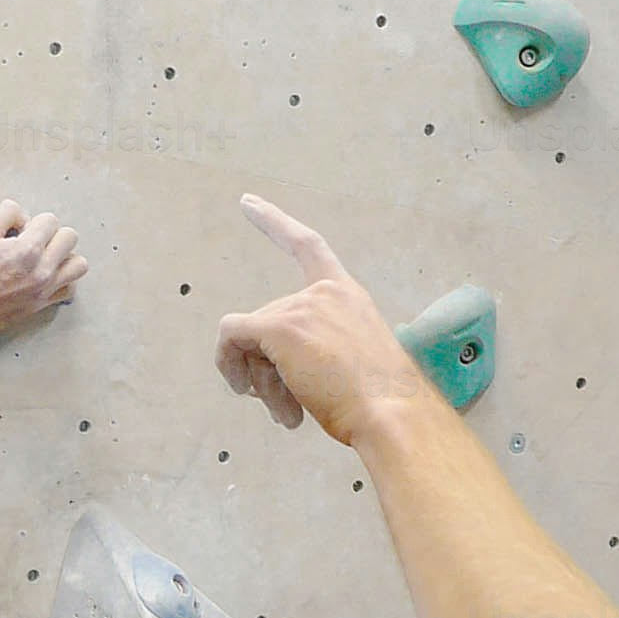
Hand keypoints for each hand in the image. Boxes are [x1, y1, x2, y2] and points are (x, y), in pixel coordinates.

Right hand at [0, 197, 85, 333]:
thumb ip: (6, 214)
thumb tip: (24, 216)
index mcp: (27, 250)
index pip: (51, 220)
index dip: (34, 222)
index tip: (21, 231)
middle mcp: (42, 270)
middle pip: (70, 237)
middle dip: (52, 235)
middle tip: (34, 242)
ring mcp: (46, 289)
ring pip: (78, 264)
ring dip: (64, 257)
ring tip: (46, 258)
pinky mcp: (44, 303)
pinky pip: (71, 288)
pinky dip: (63, 280)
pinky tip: (47, 276)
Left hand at [214, 196, 425, 444]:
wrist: (391, 412)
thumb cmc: (380, 403)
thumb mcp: (353, 363)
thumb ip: (316, 352)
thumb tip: (265, 374)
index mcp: (348, 296)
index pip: (308, 246)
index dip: (276, 223)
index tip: (248, 204)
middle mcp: (325, 293)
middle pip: (270, 320)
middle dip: (269, 367)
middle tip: (288, 408)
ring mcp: (302, 306)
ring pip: (252, 337)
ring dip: (260, 379)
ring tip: (286, 413)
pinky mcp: (280, 327)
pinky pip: (231, 336)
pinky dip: (227, 361)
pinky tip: (241, 386)